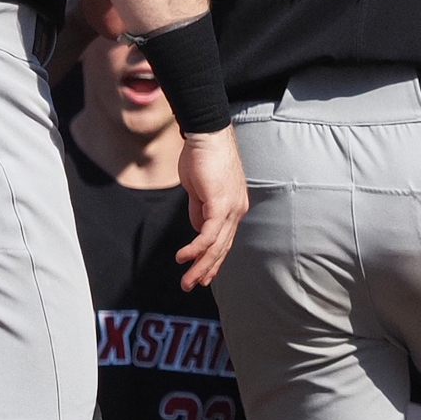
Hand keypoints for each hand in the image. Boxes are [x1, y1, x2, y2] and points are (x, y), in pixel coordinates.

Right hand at [175, 126, 248, 288]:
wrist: (206, 134)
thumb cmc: (202, 156)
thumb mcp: (198, 189)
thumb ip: (199, 209)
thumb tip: (196, 227)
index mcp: (233, 206)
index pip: (225, 240)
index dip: (214, 259)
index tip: (204, 275)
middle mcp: (237, 210)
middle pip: (223, 248)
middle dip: (206, 270)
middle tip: (191, 285)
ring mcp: (231, 207)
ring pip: (217, 246)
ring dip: (200, 266)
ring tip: (186, 281)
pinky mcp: (220, 203)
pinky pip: (208, 233)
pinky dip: (196, 247)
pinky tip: (183, 256)